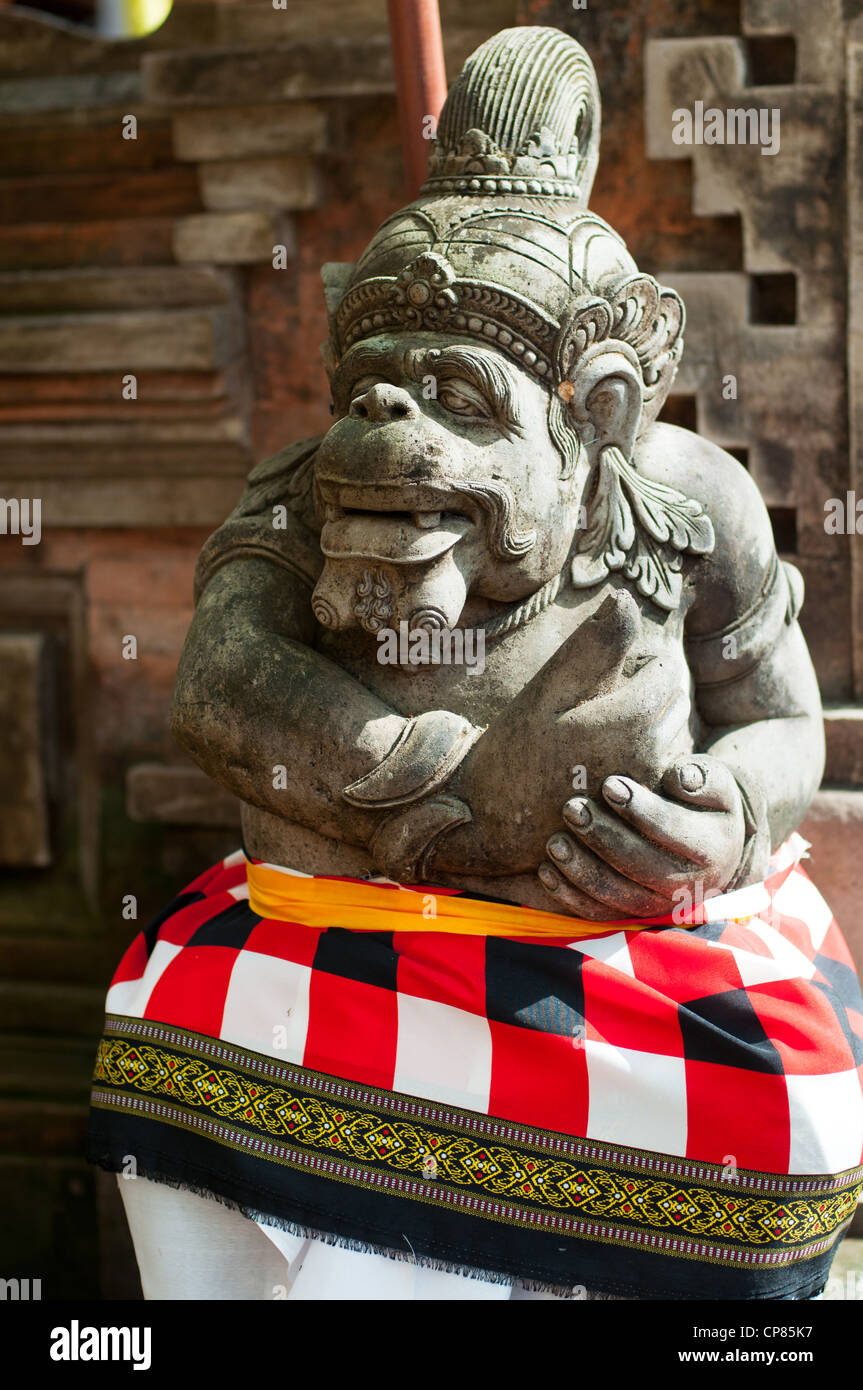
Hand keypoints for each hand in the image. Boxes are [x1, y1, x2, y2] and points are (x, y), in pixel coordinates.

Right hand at [433, 587, 690, 875]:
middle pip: (676, 703)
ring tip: (607, 726)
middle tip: (608, 693)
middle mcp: (650, 757)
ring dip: (652, 722)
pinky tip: (608, 759)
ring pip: (672, 736)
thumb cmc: (517, 748)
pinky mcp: (640, 813)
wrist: (494, 819)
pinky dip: (646, 755)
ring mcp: (648, 789)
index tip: (611, 668)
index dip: (640, 661)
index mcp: (631, 720)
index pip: (666, 670)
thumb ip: (595, 643)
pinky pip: (662, 770)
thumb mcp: (549, 688)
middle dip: (652, 689)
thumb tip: (626, 597)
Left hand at [536, 753, 746, 918]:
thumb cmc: (702, 803)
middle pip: (641, 866)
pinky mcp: (633, 916)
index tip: (609, 784)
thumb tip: (679, 776)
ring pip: (617, 895)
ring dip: (581, 870)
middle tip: (572, 807)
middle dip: (603, 837)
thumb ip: (702, 778)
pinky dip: (570, 896)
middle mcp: (689, 885)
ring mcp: (659, 906)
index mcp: (713, 848)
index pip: (674, 830)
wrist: (708, 846)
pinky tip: (546, 870)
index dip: (640, 809)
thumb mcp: (715, 783)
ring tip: (554, 841)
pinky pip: (599, 914)